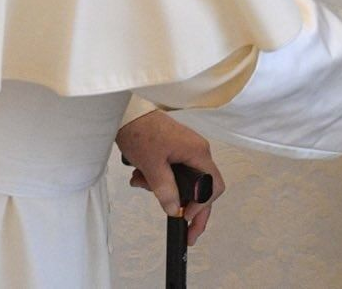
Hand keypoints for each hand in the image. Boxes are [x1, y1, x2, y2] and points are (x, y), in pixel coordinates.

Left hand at [115, 111, 224, 245]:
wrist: (127, 112)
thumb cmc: (141, 132)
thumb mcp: (152, 166)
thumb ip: (165, 190)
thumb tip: (174, 210)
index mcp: (197, 153)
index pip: (213, 186)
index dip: (202, 205)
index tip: (185, 217)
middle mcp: (197, 151)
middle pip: (201, 187)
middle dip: (189, 207)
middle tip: (184, 229)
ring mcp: (186, 150)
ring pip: (184, 181)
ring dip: (165, 189)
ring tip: (143, 184)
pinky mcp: (175, 149)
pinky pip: (174, 172)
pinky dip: (158, 179)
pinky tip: (141, 177)